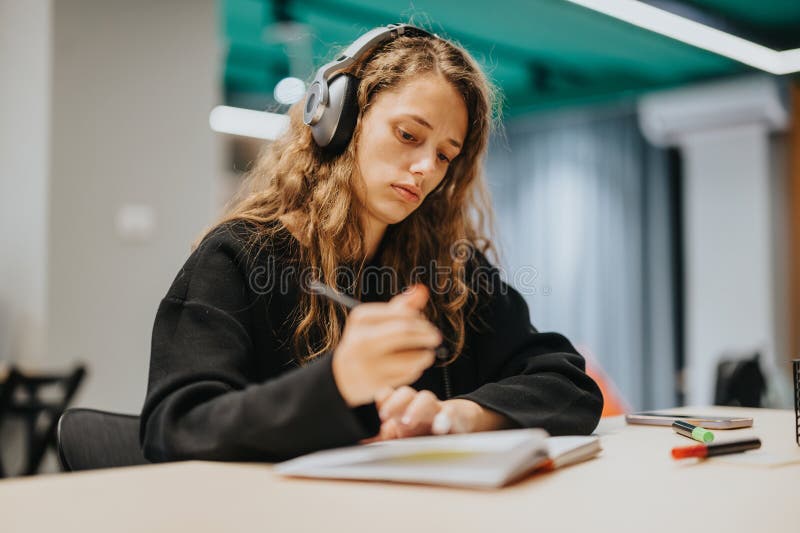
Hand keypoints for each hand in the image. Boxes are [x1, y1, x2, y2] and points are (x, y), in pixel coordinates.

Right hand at [331, 285, 441, 406]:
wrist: (342, 375)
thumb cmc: (365, 342)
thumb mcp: (377, 321)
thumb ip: (401, 306)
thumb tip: (422, 290)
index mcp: (361, 318)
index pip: (402, 315)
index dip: (421, 321)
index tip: (428, 325)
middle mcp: (361, 339)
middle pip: (405, 332)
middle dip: (426, 335)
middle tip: (435, 338)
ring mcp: (367, 363)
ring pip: (410, 357)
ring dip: (425, 355)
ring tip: (427, 354)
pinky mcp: (375, 383)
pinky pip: (406, 375)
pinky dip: (415, 370)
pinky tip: (412, 367)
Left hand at [360, 386, 513, 442]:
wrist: (466, 423)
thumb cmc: (431, 430)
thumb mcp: (409, 435)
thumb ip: (391, 437)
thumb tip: (372, 438)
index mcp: (406, 408)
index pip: (389, 395)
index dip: (383, 400)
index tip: (379, 413)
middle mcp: (420, 405)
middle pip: (406, 393)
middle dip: (394, 402)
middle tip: (385, 416)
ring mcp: (438, 409)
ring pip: (426, 399)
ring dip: (415, 409)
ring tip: (406, 423)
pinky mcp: (458, 417)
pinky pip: (452, 413)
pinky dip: (445, 419)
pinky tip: (439, 428)